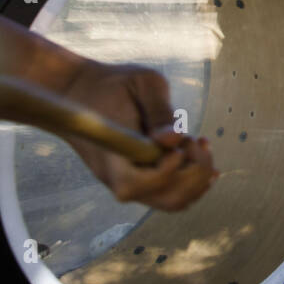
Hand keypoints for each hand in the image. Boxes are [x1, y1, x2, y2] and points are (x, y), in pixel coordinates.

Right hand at [59, 62, 217, 211]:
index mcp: (113, 155)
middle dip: (196, 172)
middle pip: (167, 198)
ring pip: (172, 202)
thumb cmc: (113, 83)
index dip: (171, 168)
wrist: (80, 93)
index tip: (183, 138)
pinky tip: (203, 157)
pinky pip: (168, 194)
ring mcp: (128, 183)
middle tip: (196, 140)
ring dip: (198, 178)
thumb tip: (174, 139)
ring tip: (202, 146)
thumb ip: (160, 110)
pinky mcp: (138, 180)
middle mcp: (118, 178)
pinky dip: (193, 182)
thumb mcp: (142, 82)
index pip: (142, 183)